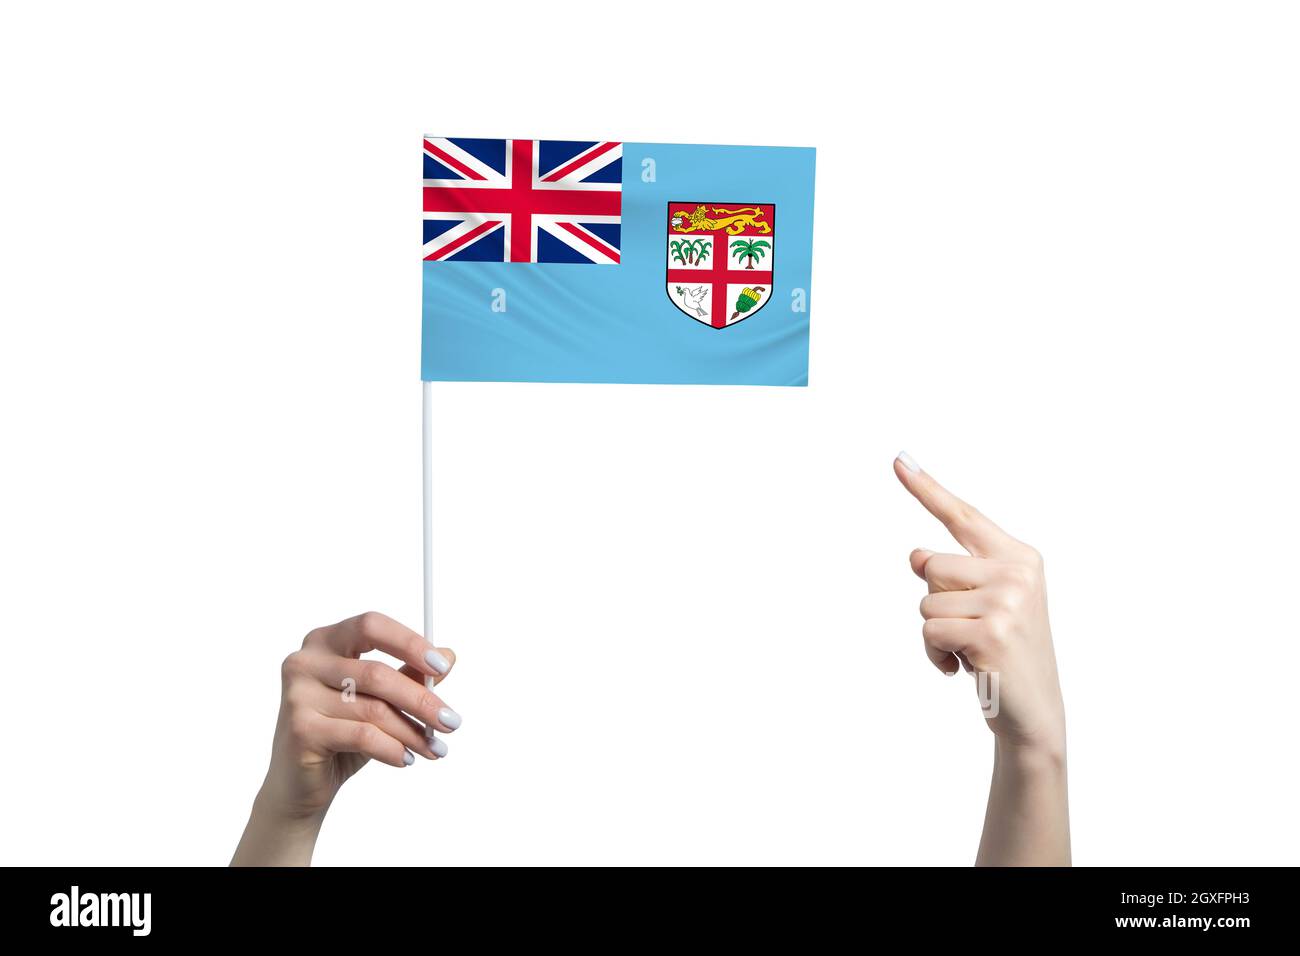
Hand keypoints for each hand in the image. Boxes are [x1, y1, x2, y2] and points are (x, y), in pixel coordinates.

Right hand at [232, 612, 458, 865]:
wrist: (300, 782)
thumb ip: (407, 675)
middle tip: (452, 722)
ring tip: (434, 749)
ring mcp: (298, 696)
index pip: (371, 626)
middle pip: (377, 672)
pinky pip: (362, 736)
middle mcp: (305, 662)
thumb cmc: (341, 733)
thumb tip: (449, 654)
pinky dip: (392, 749)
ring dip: (412, 732)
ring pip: (373, 710)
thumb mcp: (378, 700)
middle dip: (421, 700)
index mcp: (325, 641)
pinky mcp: (301, 730)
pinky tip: (406, 759)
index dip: (409, 643)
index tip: (442, 666)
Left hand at [895, 452, 1068, 864]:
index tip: (897, 458)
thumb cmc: (1004, 654)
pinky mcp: (990, 631)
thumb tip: (916, 555)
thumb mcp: (989, 604)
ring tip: (969, 650)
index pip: (962, 515)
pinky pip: (928, 631)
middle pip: (928, 563)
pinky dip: (935, 656)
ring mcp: (1007, 600)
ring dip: (935, 632)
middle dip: (936, 600)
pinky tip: (963, 669)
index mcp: (1019, 557)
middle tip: (969, 628)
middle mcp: (1017, 571)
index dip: (926, 487)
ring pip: (924, 600)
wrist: (1033, 714)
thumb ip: (958, 572)